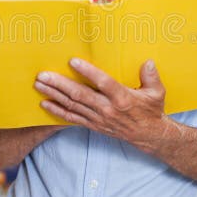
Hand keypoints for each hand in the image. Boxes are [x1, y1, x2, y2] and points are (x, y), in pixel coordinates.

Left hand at [34, 57, 171, 149]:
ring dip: (54, 94)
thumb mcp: (157, 92)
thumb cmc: (151, 110)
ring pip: (72, 105)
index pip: (103, 83)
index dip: (88, 72)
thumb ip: (151, 77)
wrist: (148, 135)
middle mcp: (108, 109)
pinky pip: (72, 118)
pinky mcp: (93, 124)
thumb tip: (148, 62)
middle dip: (59, 84)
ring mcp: (98, 118)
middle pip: (80, 95)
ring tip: (39, 85)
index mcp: (123, 98)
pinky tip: (45, 103)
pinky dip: (57, 111)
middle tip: (43, 75)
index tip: (73, 61)